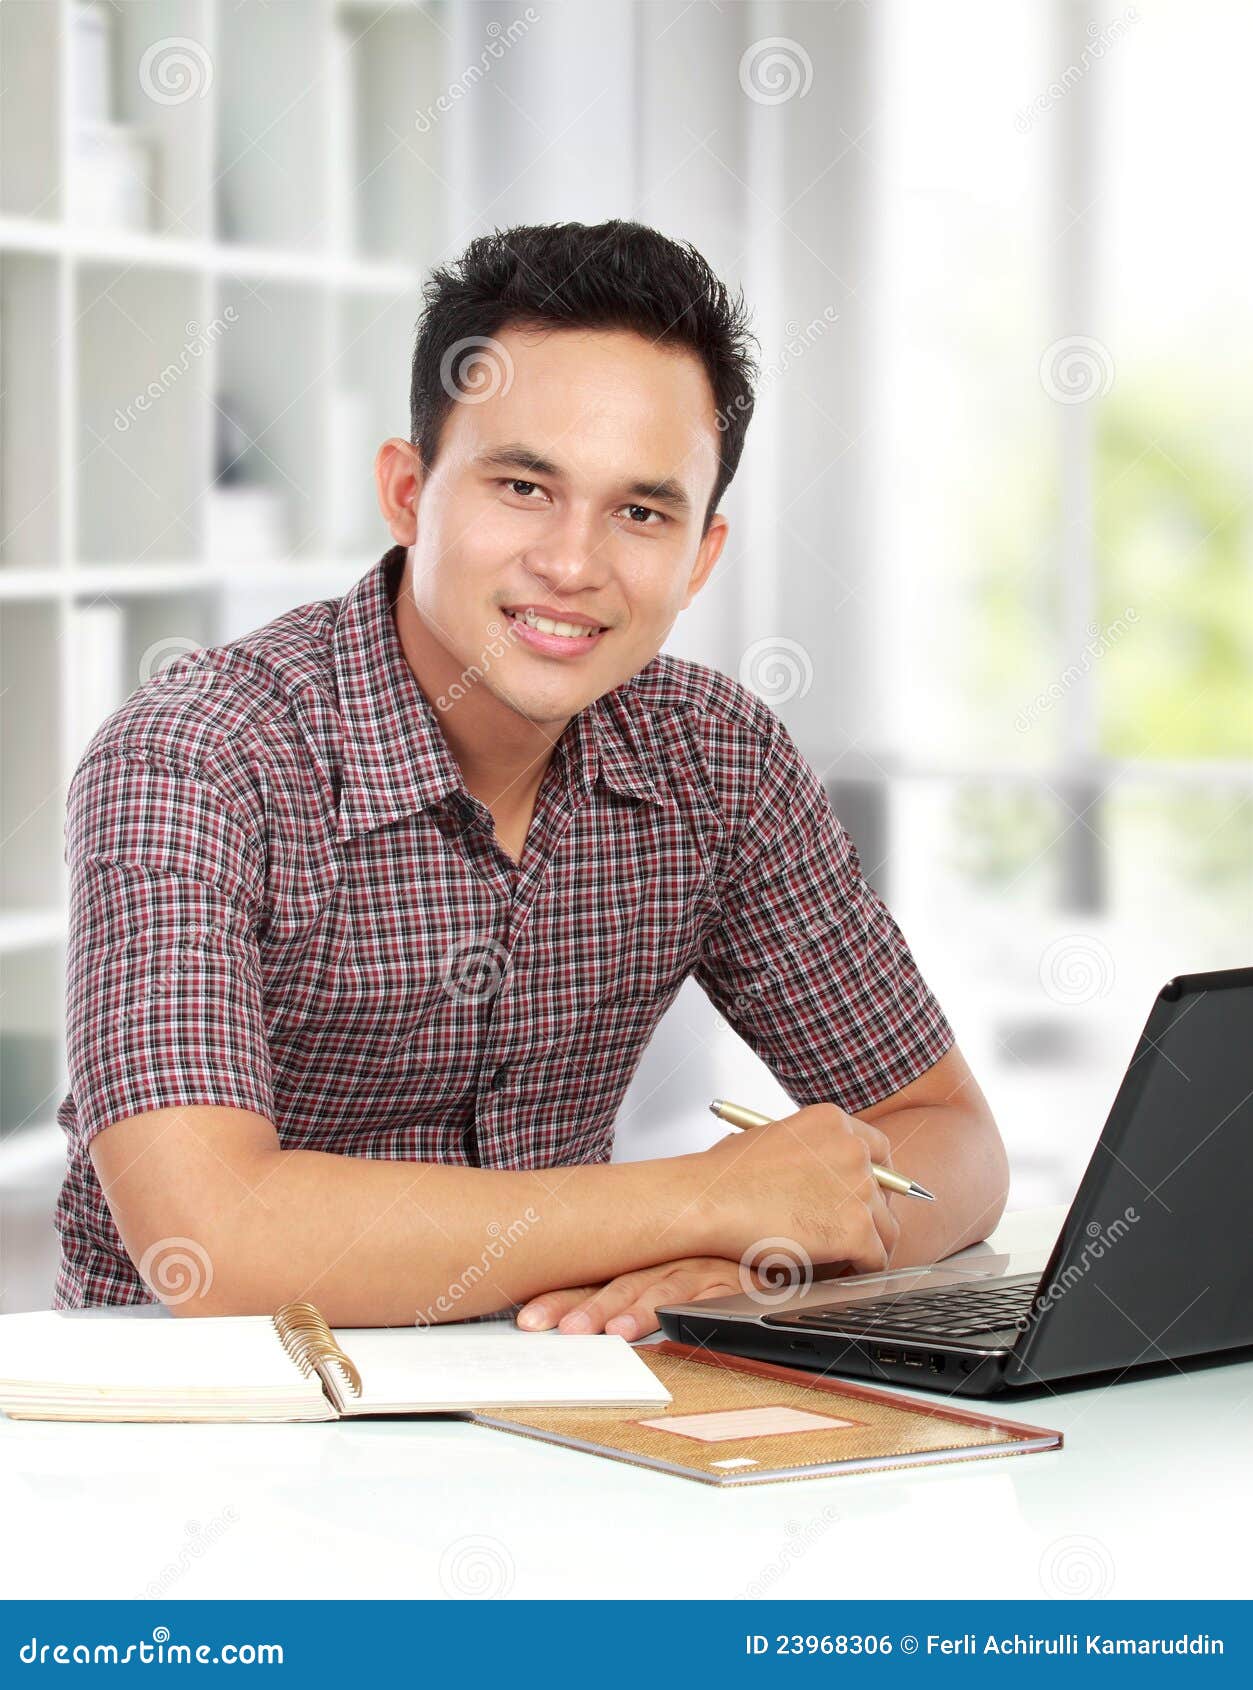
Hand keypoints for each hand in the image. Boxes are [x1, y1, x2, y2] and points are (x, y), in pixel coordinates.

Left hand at [515, 1256, 763, 1341]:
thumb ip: (622, 1300)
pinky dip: (672, 1310)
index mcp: (640, 1259)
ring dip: (624, 1308)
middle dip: (577, 1303)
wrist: (770, 1255)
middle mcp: (663, 1259)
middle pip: (613, 1281)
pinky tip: (653, 1324)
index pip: (591, 1276)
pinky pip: (696, 1296)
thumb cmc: (709, 1272)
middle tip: (546, 1326)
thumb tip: (565, 1326)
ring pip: (651, 1286)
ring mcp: (695, 1268)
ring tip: (604, 1332)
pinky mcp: (726, 1282)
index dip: (558, 1295)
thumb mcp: (657, 1281)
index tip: (525, 1318)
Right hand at [698, 1103, 900, 1274]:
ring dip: (869, 1244)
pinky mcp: (856, 1229)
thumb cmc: (726, 1176)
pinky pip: (877, 1258)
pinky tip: (842, 1272)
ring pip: (886, 1227)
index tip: (865, 1198)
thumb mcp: (773, 1139)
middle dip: (873, 1212)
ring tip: (846, 1259)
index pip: (878, 1150)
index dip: (874, 1178)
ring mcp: (858, 1189)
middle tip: (854, 1232)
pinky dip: (862, 1269)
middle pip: (889, 1188)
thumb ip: (809, 1152)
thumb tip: (821, 1178)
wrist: (710, 1200)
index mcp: (833, 1121)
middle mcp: (853, 1150)